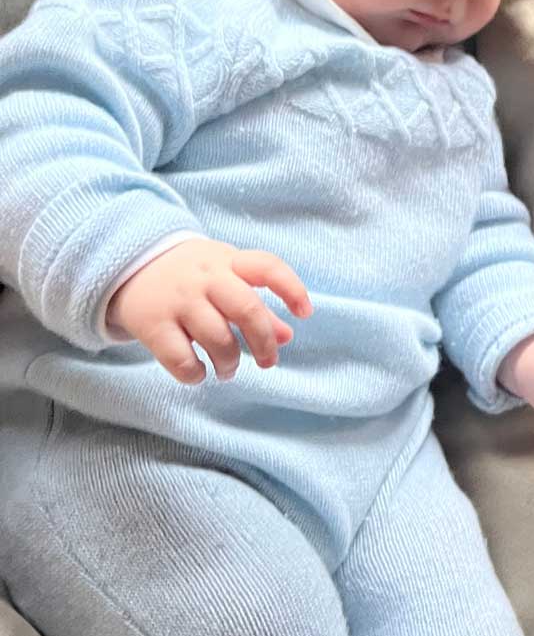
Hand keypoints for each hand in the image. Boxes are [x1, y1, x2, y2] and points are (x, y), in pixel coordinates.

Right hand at [107, 238, 311, 382]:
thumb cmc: (190, 277)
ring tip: (227, 370)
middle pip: (246, 308)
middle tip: (268, 362)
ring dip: (230, 363)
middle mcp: (204, 277)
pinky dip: (195, 374)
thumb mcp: (224, 278)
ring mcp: (178, 300)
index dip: (291, 289)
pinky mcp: (151, 324)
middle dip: (264, 342)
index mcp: (227, 261)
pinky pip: (181, 359)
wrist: (126, 265)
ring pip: (218, 339)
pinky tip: (198, 372)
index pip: (267, 267)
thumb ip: (257, 306)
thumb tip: (287, 336)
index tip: (305, 314)